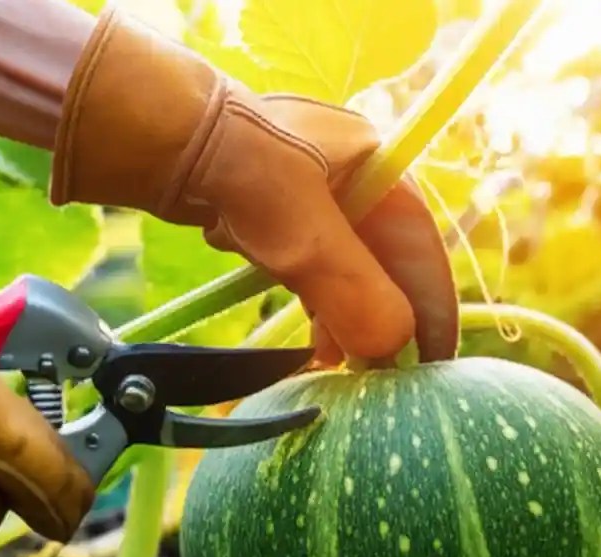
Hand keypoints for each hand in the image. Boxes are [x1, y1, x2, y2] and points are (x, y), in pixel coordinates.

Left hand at [51, 6, 458, 364]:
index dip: (432, 312)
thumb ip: (356, 295)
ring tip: (335, 362)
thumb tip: (390, 348)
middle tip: (377, 375)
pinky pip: (307, 265)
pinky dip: (309, 300)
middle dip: (382, 321)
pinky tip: (307, 336)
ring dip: (342, 317)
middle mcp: (356, 181)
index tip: (435, 366)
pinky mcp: (275, 212)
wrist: (165, 136)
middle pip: (384, 265)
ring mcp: (314, 195)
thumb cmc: (244, 172)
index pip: (423, 253)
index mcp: (382, 172)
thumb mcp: (307, 240)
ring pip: (343, 270)